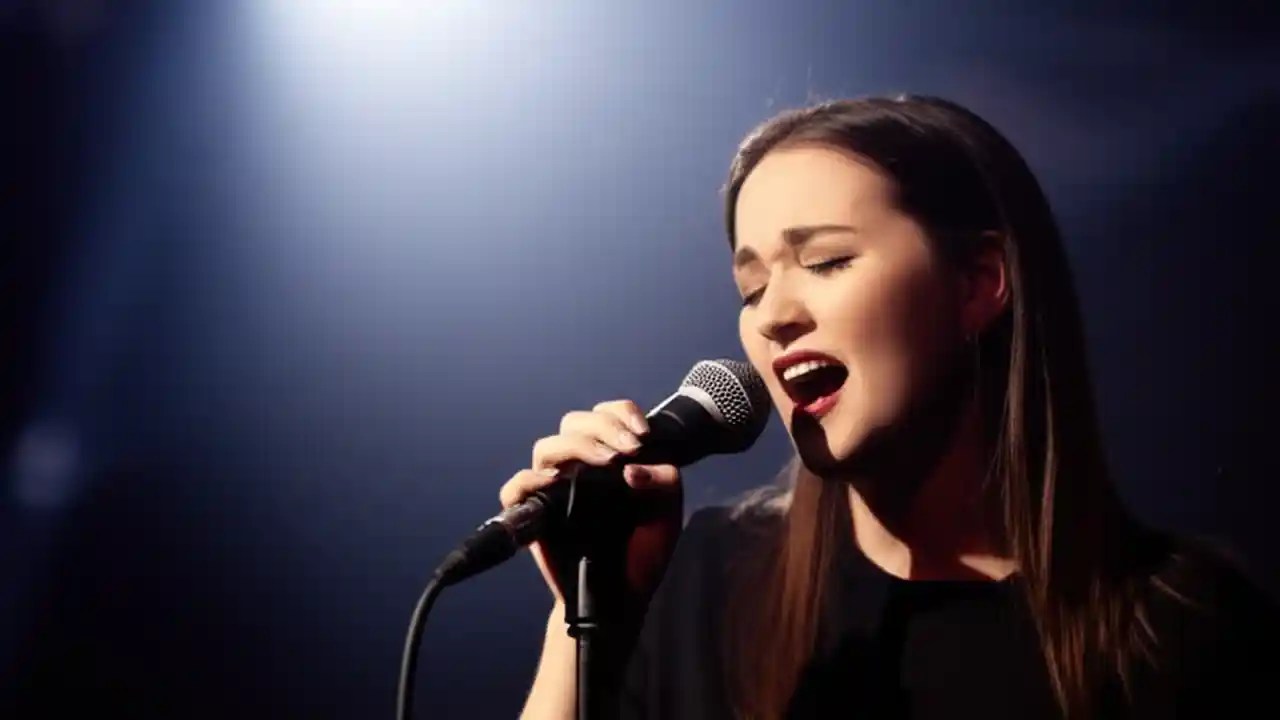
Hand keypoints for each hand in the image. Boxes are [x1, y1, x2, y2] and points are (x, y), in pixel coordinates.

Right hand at [500, 399, 682, 605]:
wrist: (624, 596)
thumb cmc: (644, 551)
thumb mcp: (667, 510)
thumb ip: (664, 479)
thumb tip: (631, 468)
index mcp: (610, 458)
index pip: (605, 415)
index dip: (621, 413)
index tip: (643, 434)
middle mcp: (580, 467)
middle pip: (573, 423)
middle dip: (603, 426)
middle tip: (629, 448)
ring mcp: (555, 488)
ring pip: (546, 447)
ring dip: (578, 445)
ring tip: (609, 462)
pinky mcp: (535, 514)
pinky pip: (516, 487)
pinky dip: (529, 479)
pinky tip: (556, 481)